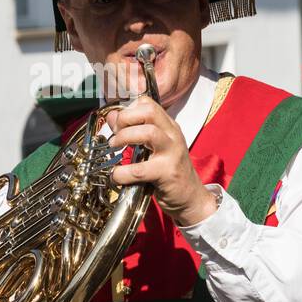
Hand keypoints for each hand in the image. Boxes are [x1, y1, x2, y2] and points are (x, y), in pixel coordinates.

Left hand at [106, 95, 216, 227]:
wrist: (190, 198)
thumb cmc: (168, 172)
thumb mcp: (152, 148)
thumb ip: (134, 131)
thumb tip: (112, 117)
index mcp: (168, 127)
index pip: (148, 103)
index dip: (128, 110)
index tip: (118, 124)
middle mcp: (172, 135)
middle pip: (149, 112)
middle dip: (126, 119)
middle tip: (115, 135)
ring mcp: (172, 153)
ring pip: (148, 133)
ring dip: (125, 138)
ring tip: (115, 148)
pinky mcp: (167, 173)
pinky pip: (140, 170)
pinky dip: (123, 172)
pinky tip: (117, 175)